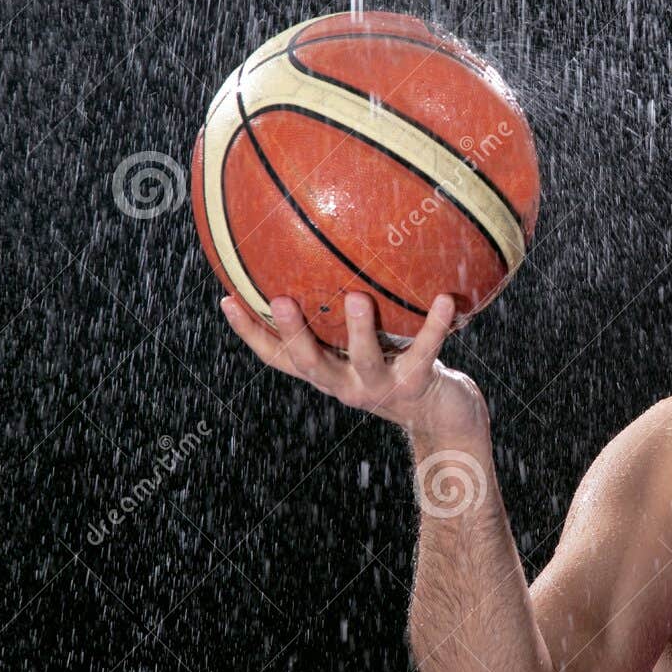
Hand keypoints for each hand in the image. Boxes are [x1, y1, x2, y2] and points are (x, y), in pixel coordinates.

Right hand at [220, 290, 487, 437]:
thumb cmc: (397, 366)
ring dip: (359, 330)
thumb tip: (328, 255)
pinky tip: (445, 299)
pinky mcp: (417, 385)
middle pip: (309, 363)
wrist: (441, 416)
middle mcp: (344, 384)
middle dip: (293, 332)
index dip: (249, 332)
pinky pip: (426, 351)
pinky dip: (436, 325)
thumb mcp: (364, 344)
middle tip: (280, 300)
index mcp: (326, 372)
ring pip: (363, 360)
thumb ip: (342, 317)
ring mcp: (380, 388)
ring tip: (357, 298)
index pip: (277, 356)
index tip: (226, 299)